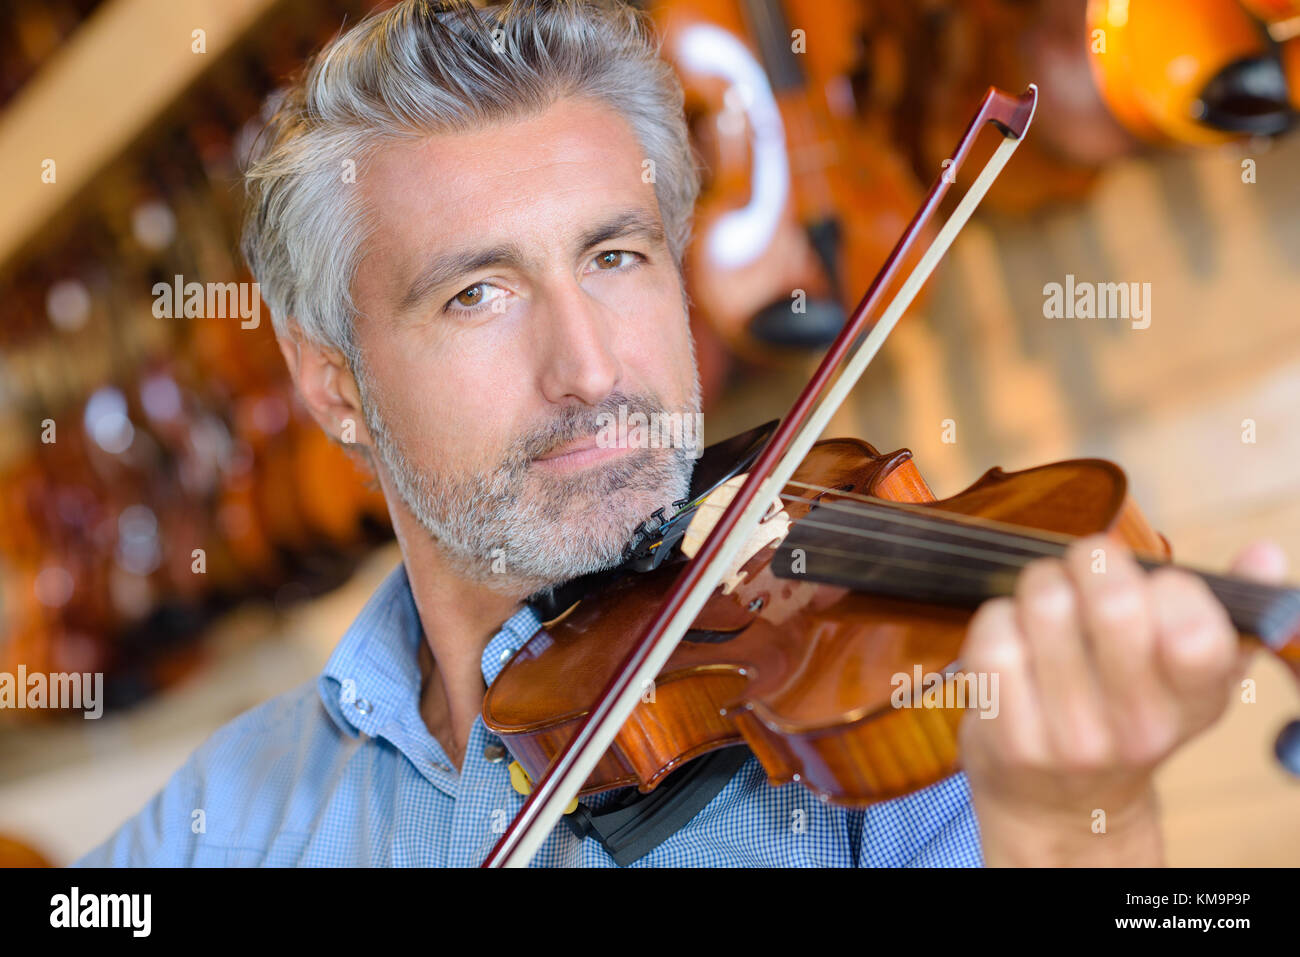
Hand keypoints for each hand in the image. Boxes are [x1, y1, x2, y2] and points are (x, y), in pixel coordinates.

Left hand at [958, 533, 1286, 865]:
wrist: (1062, 806)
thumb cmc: (1128, 713)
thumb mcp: (1193, 675)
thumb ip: (1230, 613)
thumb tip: (1263, 553)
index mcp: (1197, 701)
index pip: (1195, 629)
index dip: (1165, 584)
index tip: (1151, 587)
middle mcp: (1139, 728)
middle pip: (1113, 603)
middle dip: (1093, 560)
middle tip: (1086, 566)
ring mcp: (1071, 738)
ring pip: (1046, 606)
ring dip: (1041, 583)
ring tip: (1048, 597)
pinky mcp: (1008, 739)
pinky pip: (995, 634)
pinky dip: (999, 616)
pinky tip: (1014, 633)